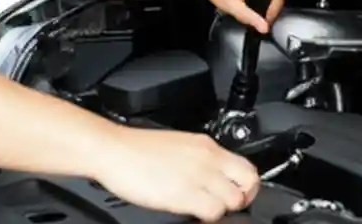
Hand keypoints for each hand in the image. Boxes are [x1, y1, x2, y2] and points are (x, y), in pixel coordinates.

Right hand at [93, 127, 259, 221]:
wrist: (113, 150)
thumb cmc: (135, 149)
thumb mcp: (177, 145)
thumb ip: (199, 158)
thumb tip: (212, 174)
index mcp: (206, 145)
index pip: (246, 166)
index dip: (243, 185)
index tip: (235, 192)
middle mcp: (207, 158)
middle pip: (249, 183)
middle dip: (241, 198)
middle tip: (225, 204)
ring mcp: (198, 176)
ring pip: (234, 200)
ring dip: (222, 208)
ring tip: (203, 207)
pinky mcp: (185, 194)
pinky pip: (214, 212)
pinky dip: (207, 216)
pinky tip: (191, 211)